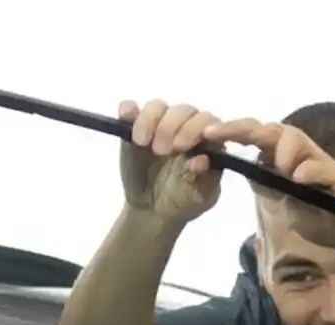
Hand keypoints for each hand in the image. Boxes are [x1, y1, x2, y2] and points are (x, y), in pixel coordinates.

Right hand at [118, 100, 222, 221]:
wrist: (154, 208)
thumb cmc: (183, 200)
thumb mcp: (196, 196)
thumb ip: (202, 179)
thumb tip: (202, 160)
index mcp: (208, 141)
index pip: (207, 122)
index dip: (195, 129)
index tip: (180, 147)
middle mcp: (187, 126)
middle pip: (183, 110)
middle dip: (171, 127)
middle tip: (160, 151)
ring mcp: (161, 124)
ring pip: (158, 106)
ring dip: (149, 120)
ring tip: (142, 143)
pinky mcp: (136, 126)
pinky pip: (130, 109)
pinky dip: (127, 110)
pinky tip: (126, 118)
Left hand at [203, 118, 334, 247]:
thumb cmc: (321, 214)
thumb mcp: (284, 201)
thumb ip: (266, 184)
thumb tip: (242, 168)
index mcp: (284, 159)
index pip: (255, 138)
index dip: (231, 133)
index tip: (204, 134)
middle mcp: (301, 155)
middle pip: (272, 131)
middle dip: (242, 129)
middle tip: (217, 131)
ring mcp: (322, 164)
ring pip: (299, 140)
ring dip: (282, 148)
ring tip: (276, 165)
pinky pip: (326, 170)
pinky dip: (312, 170)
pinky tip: (299, 176)